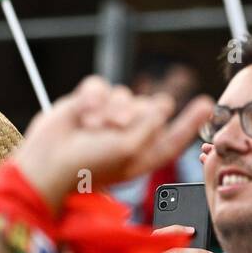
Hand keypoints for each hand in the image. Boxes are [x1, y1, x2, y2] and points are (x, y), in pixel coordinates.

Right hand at [13, 77, 213, 208]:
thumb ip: (150, 125)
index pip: (174, 134)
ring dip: (111, 108)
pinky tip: (82, 114)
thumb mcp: (129, 150)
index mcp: (144, 154)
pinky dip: (92, 98)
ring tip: (93, 127)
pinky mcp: (87, 104)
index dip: (191, 120)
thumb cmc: (88, 165)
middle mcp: (129, 136)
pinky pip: (100, 86)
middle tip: (115, 127)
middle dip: (134, 113)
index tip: (207, 102)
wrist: (44, 164)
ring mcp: (108, 118)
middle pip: (149, 107)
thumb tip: (164, 104)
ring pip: (124, 94)